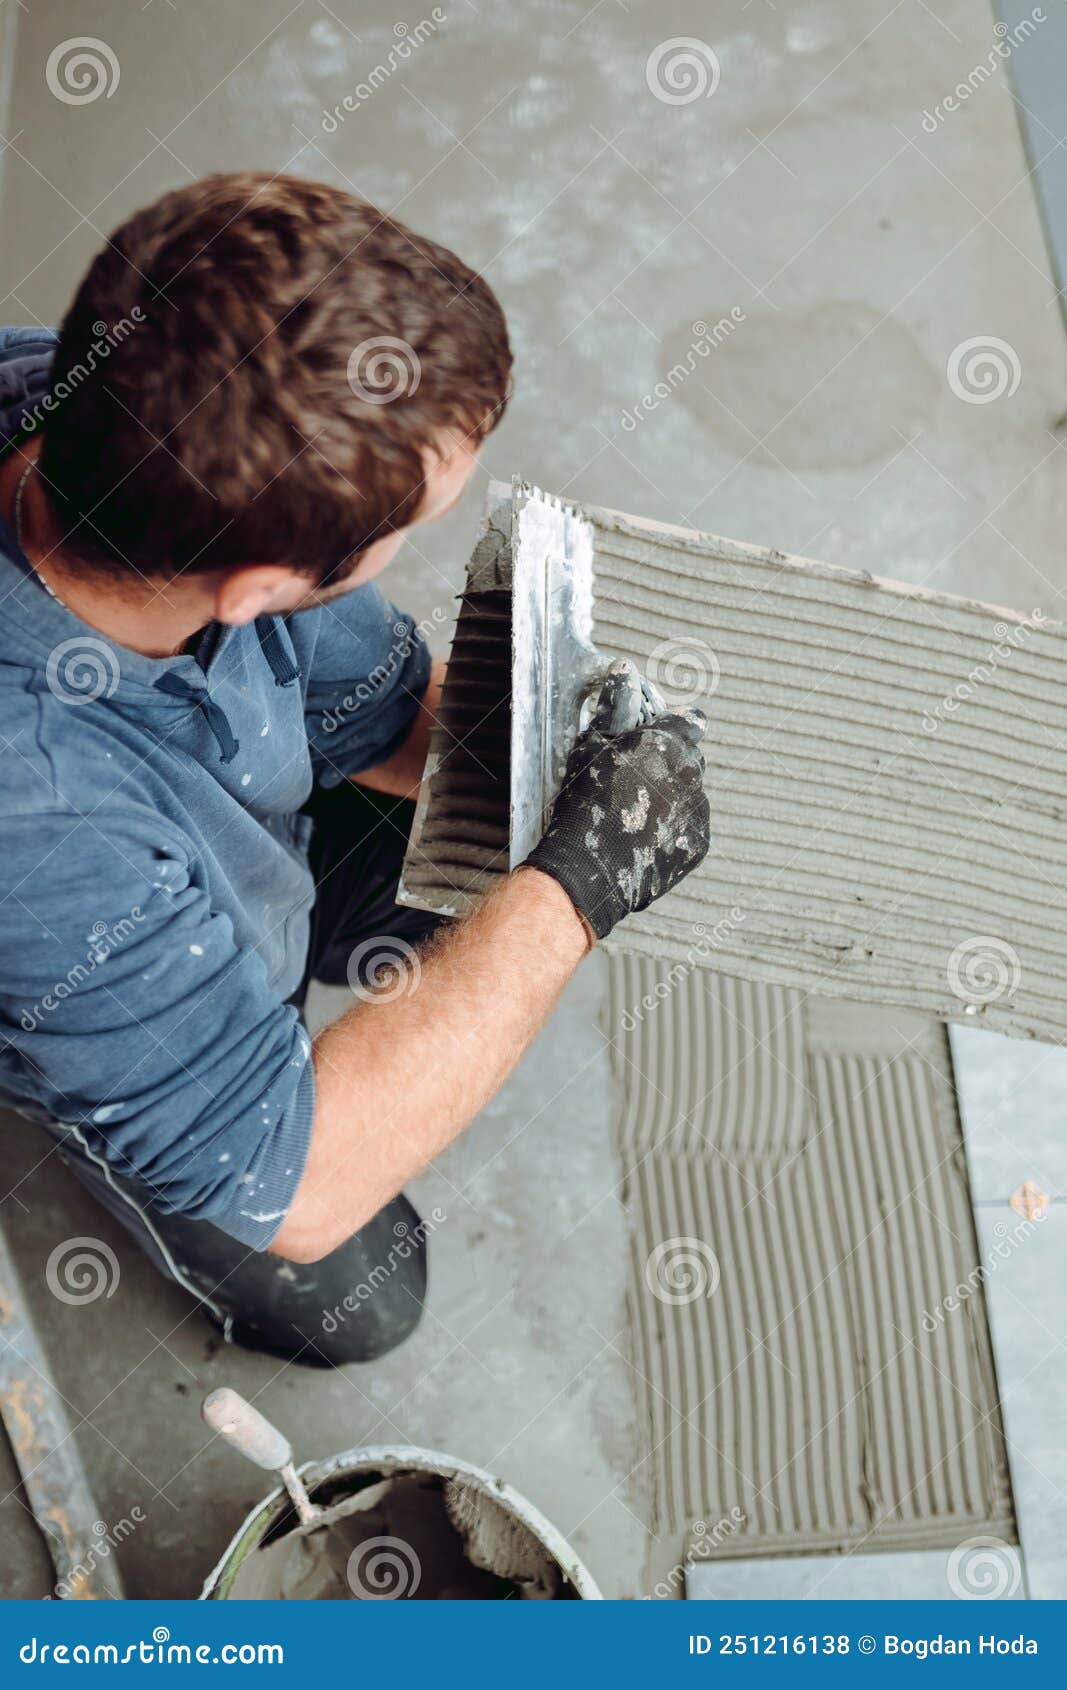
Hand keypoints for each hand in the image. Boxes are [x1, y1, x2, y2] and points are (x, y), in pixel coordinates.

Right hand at [524, 681, 709, 940]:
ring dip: (672, 798)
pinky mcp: (698, 844)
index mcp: (670, 743)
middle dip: (670, 764)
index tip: (657, 738)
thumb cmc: (584, 804)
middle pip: (691, 758)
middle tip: (637, 780)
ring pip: (692, 794)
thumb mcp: (591, 747)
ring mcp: (699, 811)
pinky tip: (644, 837)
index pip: (692, 720)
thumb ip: (614, 708)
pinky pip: (690, 827)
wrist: (590, 869)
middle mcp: (693, 774)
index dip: (674, 728)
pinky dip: (673, 829)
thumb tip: (623, 672)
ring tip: (636, 816)